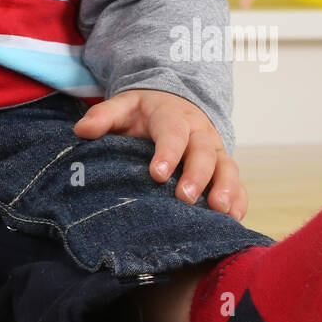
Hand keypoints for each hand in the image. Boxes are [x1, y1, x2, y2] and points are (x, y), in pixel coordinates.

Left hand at [73, 88, 248, 220]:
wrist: (175, 102)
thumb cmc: (145, 111)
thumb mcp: (123, 106)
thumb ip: (103, 116)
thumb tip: (81, 130)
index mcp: (173, 117)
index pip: (172, 133)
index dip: (167, 152)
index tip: (157, 174)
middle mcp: (200, 133)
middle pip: (204, 152)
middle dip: (197, 175)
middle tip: (185, 197)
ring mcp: (216, 151)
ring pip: (227, 167)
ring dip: (225, 188)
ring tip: (218, 210)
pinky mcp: (225, 167)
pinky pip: (238, 183)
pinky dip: (239, 200)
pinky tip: (233, 219)